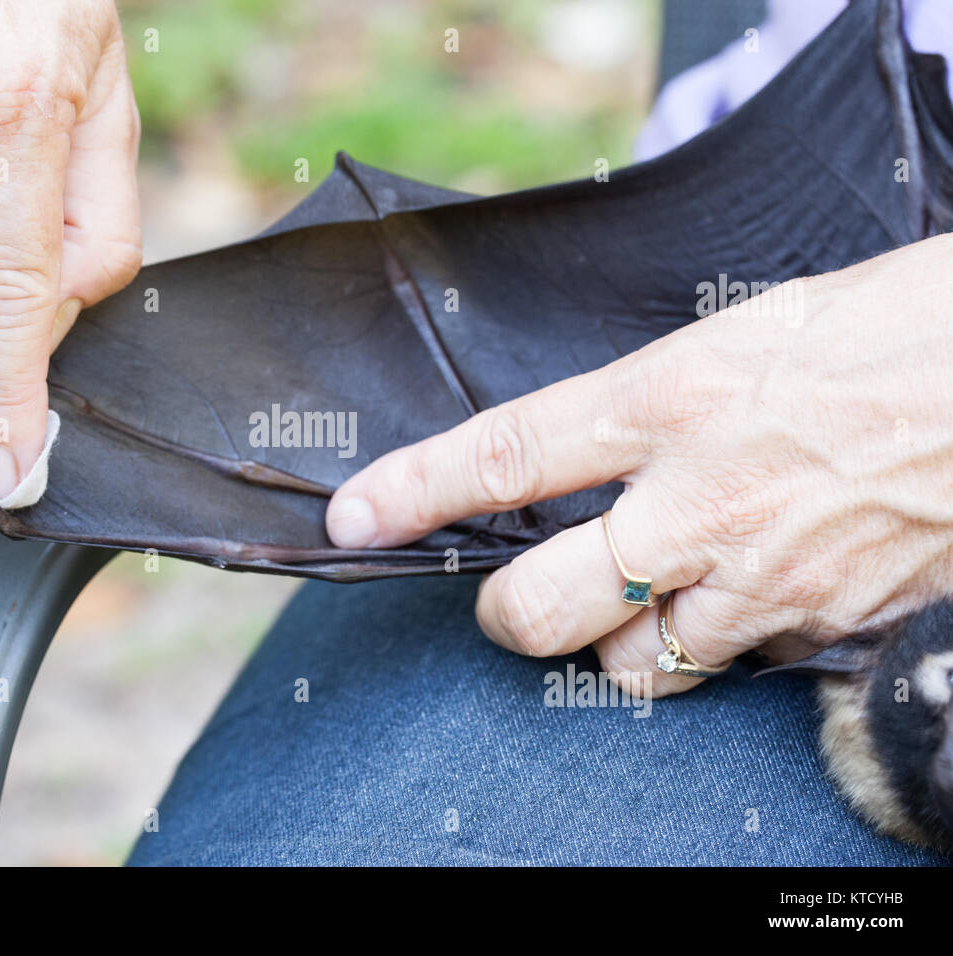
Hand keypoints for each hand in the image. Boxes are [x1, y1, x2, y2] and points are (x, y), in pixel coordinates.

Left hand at [326, 233, 952, 696]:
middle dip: (510, 614)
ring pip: (633, 664)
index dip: (414, 492)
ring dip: (617, 641)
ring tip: (639, 597)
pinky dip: (717, 643)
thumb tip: (588, 446)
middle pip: (542, 608)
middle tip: (517, 596)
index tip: (357, 515)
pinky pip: (734, 667)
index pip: (504, 457)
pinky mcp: (824, 623)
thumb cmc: (887, 327)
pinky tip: (740, 596)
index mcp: (669, 400)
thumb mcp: (739, 334)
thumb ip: (649, 403)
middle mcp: (698, 499)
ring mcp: (762, 574)